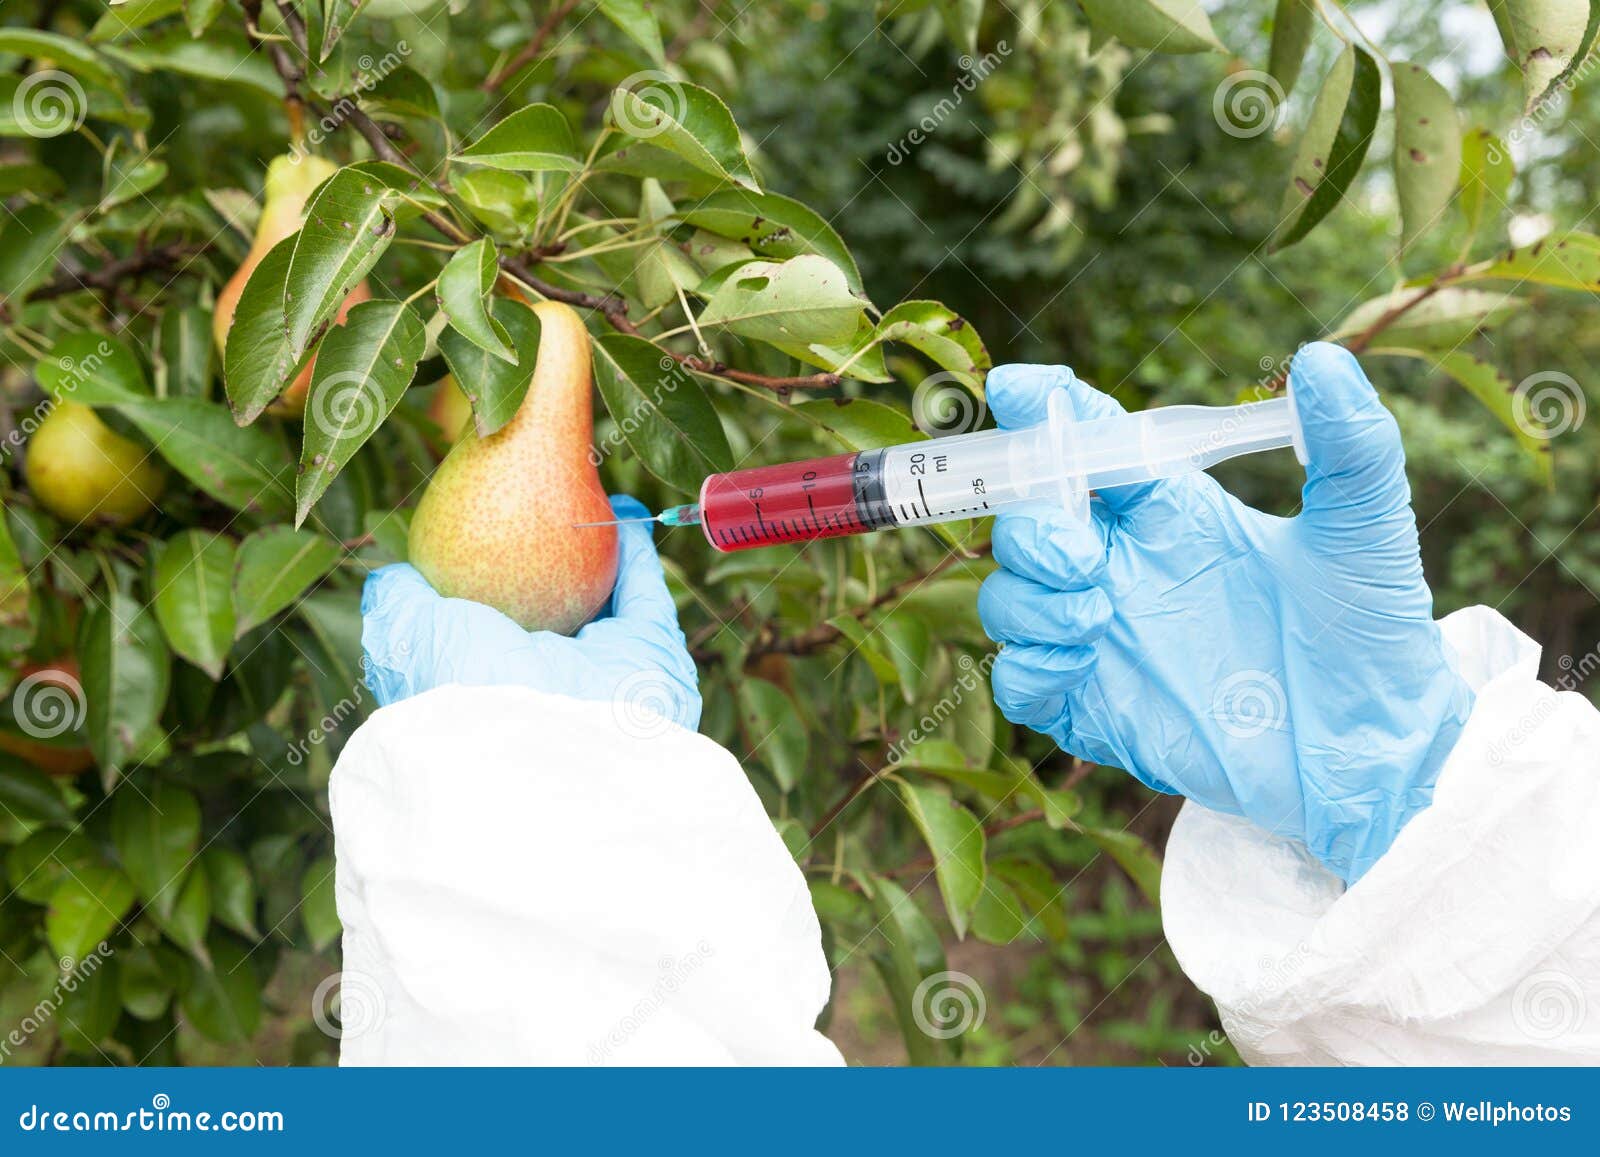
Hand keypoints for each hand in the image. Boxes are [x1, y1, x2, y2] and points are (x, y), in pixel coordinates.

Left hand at [361, 495, 700, 730]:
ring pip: (601, 595)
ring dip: (597, 546)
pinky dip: (635, 551)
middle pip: (549, 604)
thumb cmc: (466, 688)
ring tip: (586, 493)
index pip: (486, 622)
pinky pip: (643, 591)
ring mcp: (600, 669)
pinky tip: (622, 508)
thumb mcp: (410, 636)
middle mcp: (542, 678)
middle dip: (547, 557)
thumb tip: (396, 573)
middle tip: (540, 503)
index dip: (485, 572)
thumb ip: (401, 602)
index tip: (484, 523)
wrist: (546, 741)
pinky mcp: (649, 655)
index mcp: (485, 680)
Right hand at [977, 342, 1473, 882]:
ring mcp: (1103, 641)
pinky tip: (1081, 662)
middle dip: (1031, 526)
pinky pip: (1019, 681)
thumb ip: (1350, 444)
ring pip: (1007, 599)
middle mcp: (1123, 569)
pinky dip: (1029, 665)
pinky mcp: (1096, 710)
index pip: (1087, 446)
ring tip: (1100, 616)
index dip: (1045, 410)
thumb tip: (1324, 358)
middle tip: (1087, 555)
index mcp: (1169, 513)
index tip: (1020, 386)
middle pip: (1025, 522)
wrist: (1374, 751)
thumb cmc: (1371, 633)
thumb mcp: (1364, 531)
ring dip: (1030, 598)